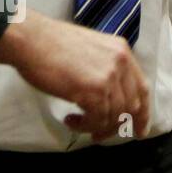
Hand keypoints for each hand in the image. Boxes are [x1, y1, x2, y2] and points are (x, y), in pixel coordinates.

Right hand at [0, 10, 149, 140]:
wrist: (29, 38)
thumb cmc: (49, 42)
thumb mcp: (88, 49)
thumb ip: (104, 67)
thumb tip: (109, 96)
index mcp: (121, 50)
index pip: (142, 88)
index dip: (142, 113)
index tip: (138, 130)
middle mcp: (120, 63)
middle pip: (131, 106)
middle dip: (117, 125)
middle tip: (99, 134)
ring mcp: (108, 77)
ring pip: (115, 116)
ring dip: (96, 126)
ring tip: (76, 123)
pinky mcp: (93, 91)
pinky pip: (98, 120)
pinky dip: (85, 126)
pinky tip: (70, 120)